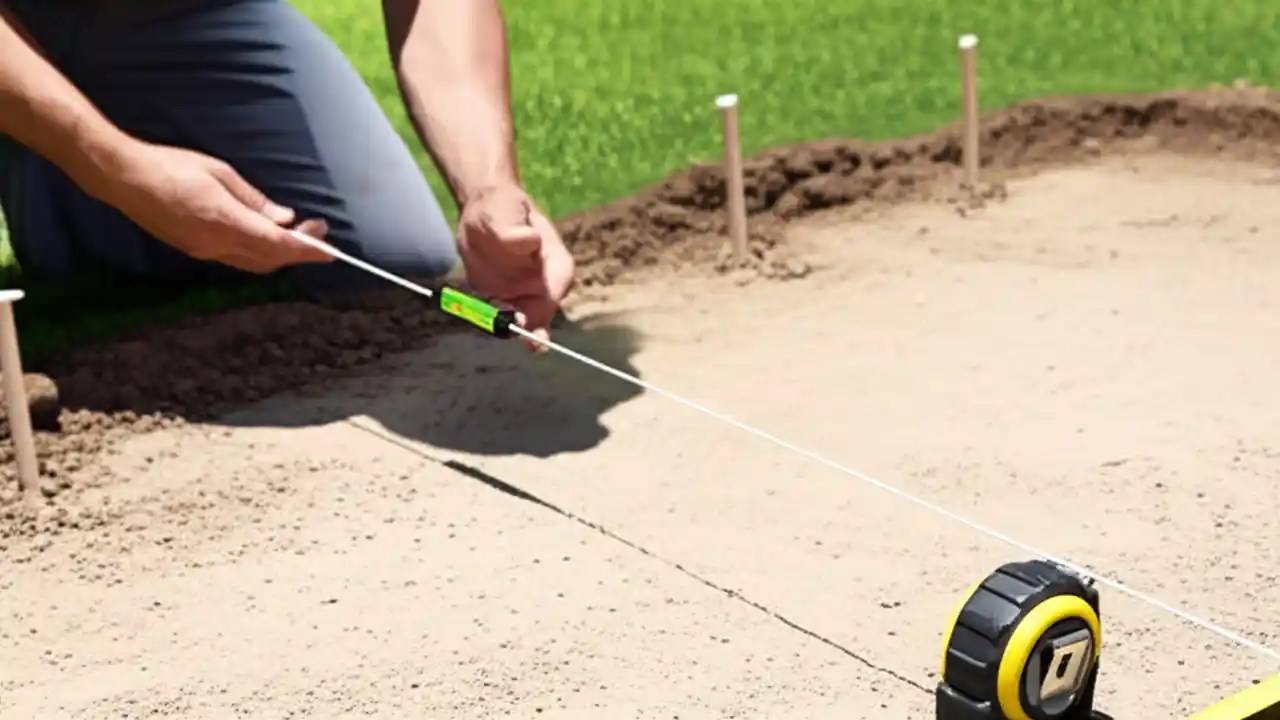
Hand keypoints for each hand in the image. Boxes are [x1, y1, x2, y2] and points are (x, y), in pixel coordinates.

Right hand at [95, 141, 333, 272]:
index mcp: (224, 222)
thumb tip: (284, 219)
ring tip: (298, 232)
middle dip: (298, 250)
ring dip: (279, 253)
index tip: (331, 250)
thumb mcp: (221, 174)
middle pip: (269, 259)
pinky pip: (236, 258)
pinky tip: (266, 235)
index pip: (277, 246)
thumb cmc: (172, 166)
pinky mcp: (194, 250)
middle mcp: (215, 244)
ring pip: (253, 263)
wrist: (124, 178)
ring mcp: (203, 251)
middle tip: (317, 230)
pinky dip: (258, 252)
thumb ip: (254, 202)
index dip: (307, 250)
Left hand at [456, 183, 574, 351]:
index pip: (560, 279)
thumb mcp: (504, 211)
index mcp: (552, 258)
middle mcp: (541, 280)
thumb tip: (527, 241)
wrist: (482, 212)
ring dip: (520, 332)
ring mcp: (522, 293)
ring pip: (526, 318)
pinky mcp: (500, 299)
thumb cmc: (501, 206)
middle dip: (539, 327)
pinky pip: (501, 317)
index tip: (543, 306)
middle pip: (545, 308)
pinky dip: (496, 324)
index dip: (553, 296)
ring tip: (520, 343)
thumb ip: (512, 230)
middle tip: (533, 343)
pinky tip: (488, 324)